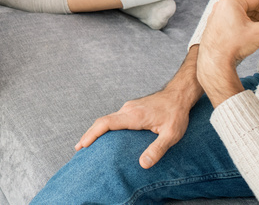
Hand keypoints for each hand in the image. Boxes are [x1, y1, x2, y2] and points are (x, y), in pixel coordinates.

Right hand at [76, 88, 193, 168]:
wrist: (179, 94)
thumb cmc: (176, 114)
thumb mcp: (171, 135)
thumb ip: (157, 149)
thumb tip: (143, 164)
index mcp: (133, 116)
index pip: (106, 124)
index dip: (92, 134)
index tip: (82, 145)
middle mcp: (127, 109)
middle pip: (102, 121)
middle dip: (89, 134)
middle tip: (79, 148)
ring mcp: (129, 107)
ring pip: (107, 119)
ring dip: (96, 130)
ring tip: (89, 144)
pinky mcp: (132, 108)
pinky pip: (114, 117)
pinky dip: (105, 127)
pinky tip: (106, 135)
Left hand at [197, 0, 258, 105]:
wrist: (215, 62)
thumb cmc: (233, 45)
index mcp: (230, 1)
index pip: (258, 0)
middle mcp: (221, 5)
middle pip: (251, 7)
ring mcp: (218, 15)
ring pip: (244, 15)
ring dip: (258, 23)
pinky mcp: (217, 26)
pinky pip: (236, 21)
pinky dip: (248, 27)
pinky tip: (256, 36)